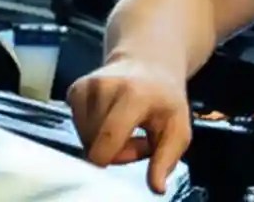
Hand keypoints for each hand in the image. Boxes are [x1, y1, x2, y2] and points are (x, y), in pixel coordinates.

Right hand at [67, 56, 192, 193]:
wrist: (150, 64)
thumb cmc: (165, 101)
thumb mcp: (178, 128)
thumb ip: (167, 159)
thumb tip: (156, 188)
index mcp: (134, 95)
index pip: (108, 141)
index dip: (116, 158)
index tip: (135, 152)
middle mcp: (105, 86)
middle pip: (95, 145)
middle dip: (115, 150)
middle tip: (137, 137)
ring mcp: (87, 85)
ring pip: (85, 137)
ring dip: (104, 140)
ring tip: (125, 125)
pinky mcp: (75, 89)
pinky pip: (76, 126)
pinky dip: (92, 130)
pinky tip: (109, 117)